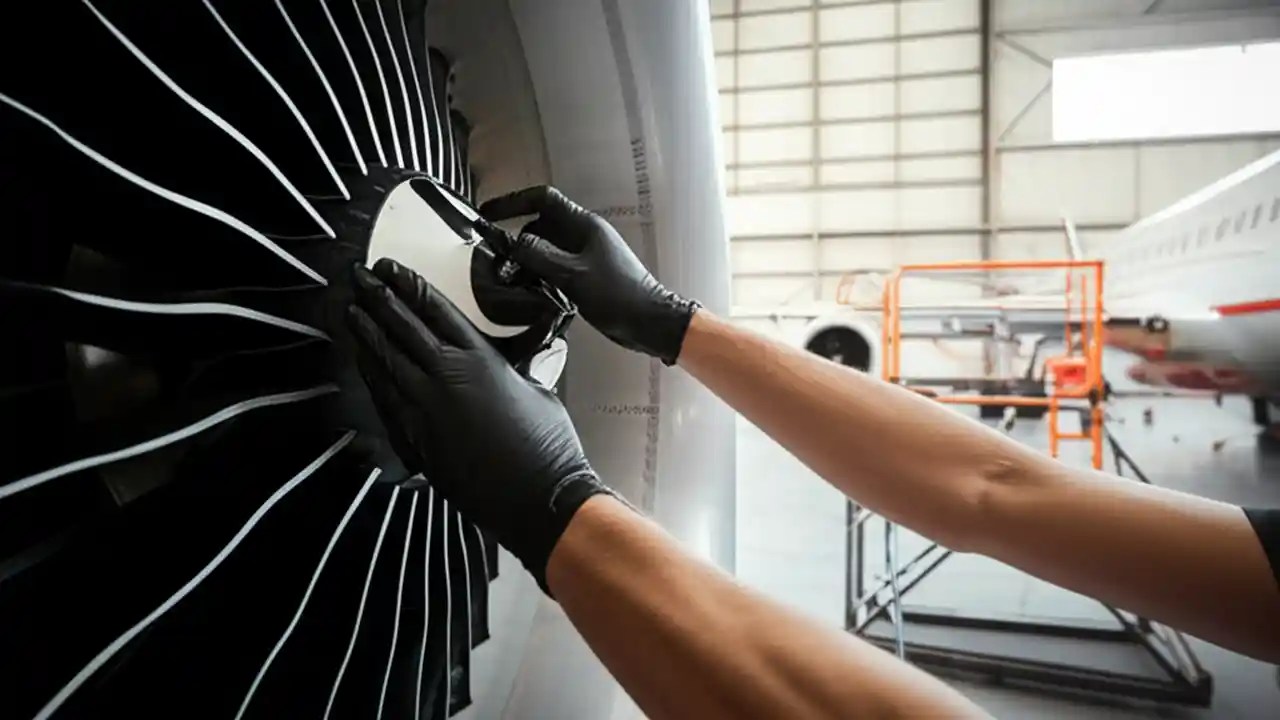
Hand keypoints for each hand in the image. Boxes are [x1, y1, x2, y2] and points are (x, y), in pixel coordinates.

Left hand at [347, 259, 617, 591]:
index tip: (390, 269)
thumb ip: (521, 364)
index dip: (409, 286)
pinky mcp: (417, 440)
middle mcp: (446, 379)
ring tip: (351, 313)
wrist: (537, 496)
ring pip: (385, 362)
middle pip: (401, 329)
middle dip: (376, 299)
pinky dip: (373, 377)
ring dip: (366, 335)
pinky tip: (364, 365)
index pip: (434, 310)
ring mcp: (426, 410)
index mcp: (480, 360)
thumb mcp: (540, 388)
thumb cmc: (548, 445)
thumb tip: (520, 355)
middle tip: (358, 278)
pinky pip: (386, 399)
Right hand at [476, 186, 699, 364]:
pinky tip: (530, 292)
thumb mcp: (572, 275)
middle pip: (540, 227)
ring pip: (545, 251)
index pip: (543, 199)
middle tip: (499, 260)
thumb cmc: (620, 295)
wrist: (648, 322)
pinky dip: (539, 277)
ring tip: (512, 280)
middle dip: (517, 241)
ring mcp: (584, 257)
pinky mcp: (585, 276)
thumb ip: (539, 256)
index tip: (489, 212)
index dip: (513, 201)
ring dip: (527, 262)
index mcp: (584, 225)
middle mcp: (583, 236)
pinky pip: (554, 269)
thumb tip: (512, 242)